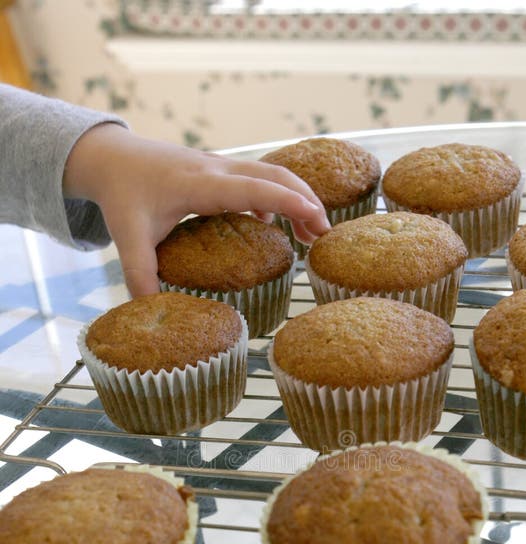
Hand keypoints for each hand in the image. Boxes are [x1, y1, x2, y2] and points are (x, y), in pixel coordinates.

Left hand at [63, 123, 329, 296]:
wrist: (110, 157)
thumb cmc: (121, 195)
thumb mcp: (128, 239)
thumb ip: (141, 278)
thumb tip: (155, 315)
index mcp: (200, 183)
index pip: (255, 188)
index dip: (289, 202)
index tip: (317, 220)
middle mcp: (216, 168)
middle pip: (276, 175)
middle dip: (306, 201)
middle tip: (325, 236)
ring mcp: (220, 165)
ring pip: (271, 174)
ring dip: (296, 199)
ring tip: (311, 235)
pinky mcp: (219, 170)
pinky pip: (258, 179)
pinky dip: (277, 198)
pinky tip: (274, 226)